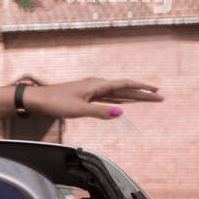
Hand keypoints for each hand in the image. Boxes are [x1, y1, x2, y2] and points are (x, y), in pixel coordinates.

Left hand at [25, 77, 161, 119]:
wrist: (37, 99)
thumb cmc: (56, 103)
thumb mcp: (78, 110)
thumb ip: (100, 112)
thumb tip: (121, 113)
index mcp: (97, 85)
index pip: (126, 85)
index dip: (143, 88)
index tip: (157, 91)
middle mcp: (97, 85)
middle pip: (125, 89)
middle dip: (143, 94)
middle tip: (161, 98)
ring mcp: (91, 90)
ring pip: (117, 93)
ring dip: (133, 97)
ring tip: (148, 99)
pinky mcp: (86, 95)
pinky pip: (108, 97)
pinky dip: (119, 100)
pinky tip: (124, 103)